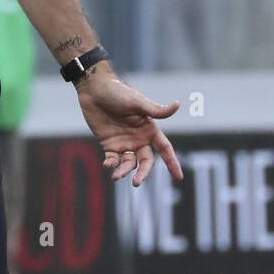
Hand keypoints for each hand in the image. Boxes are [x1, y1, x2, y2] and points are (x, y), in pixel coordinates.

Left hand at [76, 70, 182, 185]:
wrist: (94, 90)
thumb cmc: (118, 93)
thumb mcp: (137, 102)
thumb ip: (156, 110)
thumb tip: (177, 105)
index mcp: (150, 129)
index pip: (165, 149)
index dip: (172, 162)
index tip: (179, 178)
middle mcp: (139, 138)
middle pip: (146, 161)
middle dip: (143, 173)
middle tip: (137, 183)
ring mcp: (124, 143)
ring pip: (128, 163)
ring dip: (124, 171)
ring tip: (116, 176)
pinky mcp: (109, 145)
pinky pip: (112, 160)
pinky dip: (110, 164)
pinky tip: (107, 165)